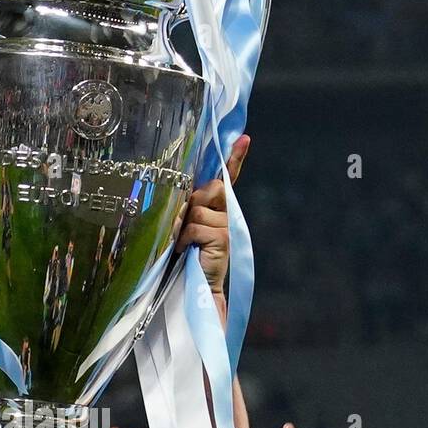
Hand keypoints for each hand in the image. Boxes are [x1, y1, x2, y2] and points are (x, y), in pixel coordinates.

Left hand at [176, 134, 249, 293]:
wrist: (197, 289)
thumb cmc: (186, 258)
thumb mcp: (185, 228)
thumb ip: (188, 210)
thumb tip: (185, 200)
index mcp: (218, 209)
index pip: (228, 179)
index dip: (235, 158)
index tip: (244, 139)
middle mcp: (226, 214)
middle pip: (210, 188)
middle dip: (193, 202)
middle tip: (184, 226)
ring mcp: (227, 226)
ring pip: (198, 208)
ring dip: (184, 225)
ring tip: (183, 244)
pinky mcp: (222, 238)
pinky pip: (195, 226)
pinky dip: (184, 238)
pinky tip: (185, 251)